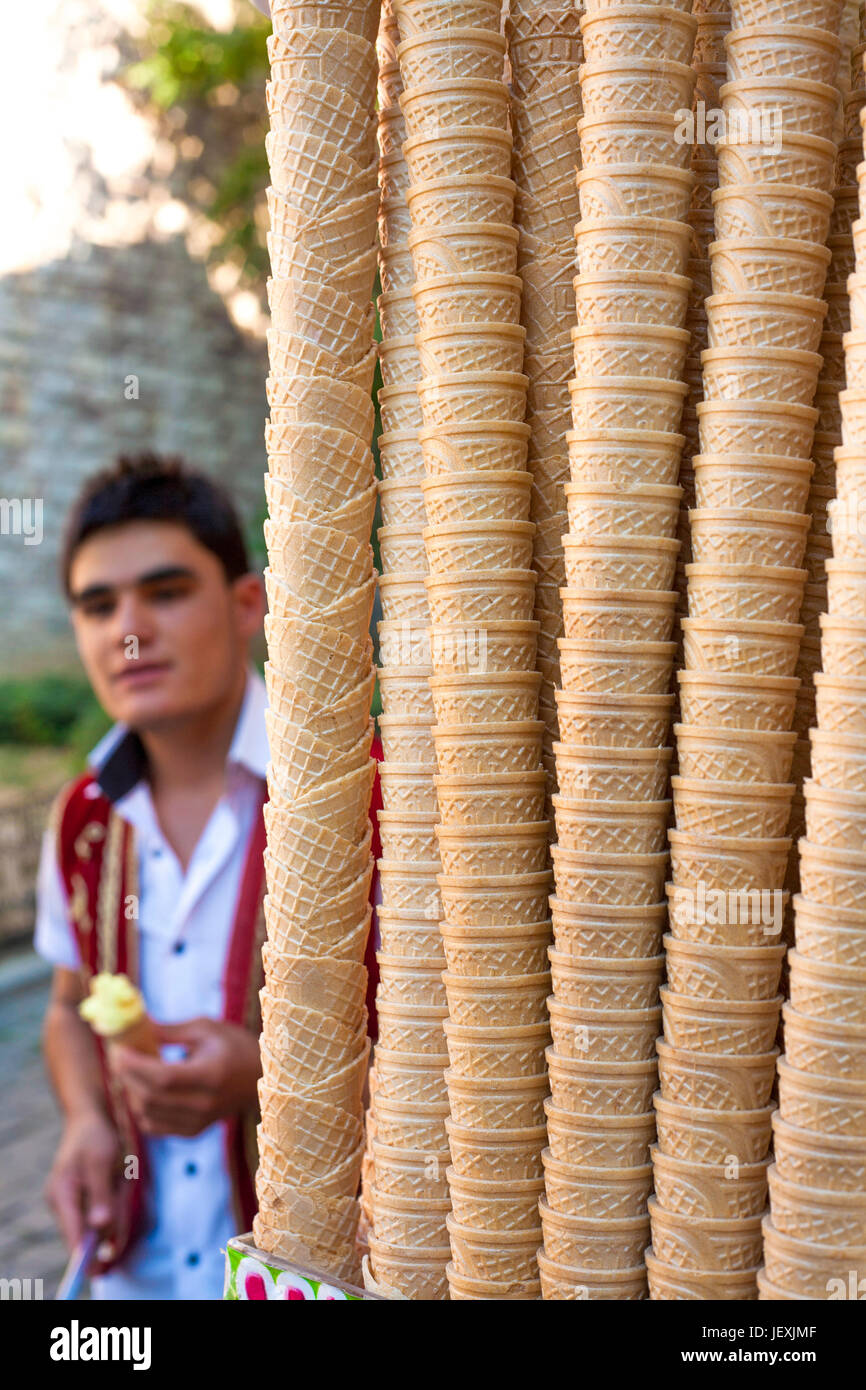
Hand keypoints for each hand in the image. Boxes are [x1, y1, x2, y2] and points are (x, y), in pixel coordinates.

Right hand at [45, 1111, 122, 1253]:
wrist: (89, 1119)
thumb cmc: (95, 1137)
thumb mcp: (101, 1162)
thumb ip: (100, 1194)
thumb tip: (100, 1226)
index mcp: (62, 1194)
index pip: (72, 1232)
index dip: (84, 1253)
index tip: (96, 1267)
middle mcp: (62, 1203)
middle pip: (84, 1233)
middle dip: (107, 1228)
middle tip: (122, 1204)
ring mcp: (70, 1202)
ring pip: (94, 1225)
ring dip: (112, 1213)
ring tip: (118, 1181)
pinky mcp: (81, 1200)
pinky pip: (97, 1215)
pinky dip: (111, 1209)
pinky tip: (116, 1184)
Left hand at [110, 1017, 260, 1137]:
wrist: (262, 1078)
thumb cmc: (234, 1045)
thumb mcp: (205, 1029)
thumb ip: (168, 1031)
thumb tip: (135, 1023)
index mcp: (211, 1075)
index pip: (163, 1078)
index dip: (136, 1065)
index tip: (118, 1049)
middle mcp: (204, 1104)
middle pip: (150, 1098)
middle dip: (127, 1076)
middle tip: (118, 1055)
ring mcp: (198, 1122)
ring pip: (147, 1114)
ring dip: (132, 1091)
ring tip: (132, 1069)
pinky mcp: (193, 1131)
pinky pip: (154, 1126)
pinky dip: (142, 1108)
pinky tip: (146, 1089)